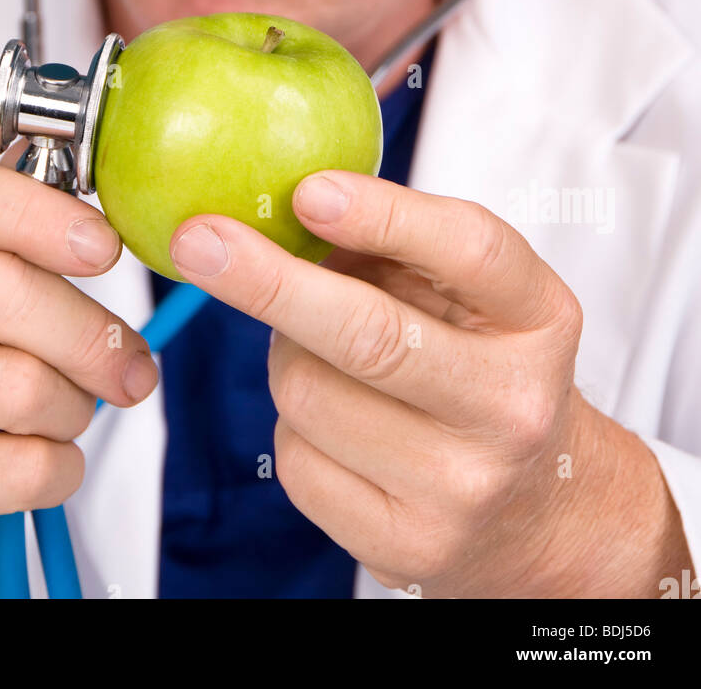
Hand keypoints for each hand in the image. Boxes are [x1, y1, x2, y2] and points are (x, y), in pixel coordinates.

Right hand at [0, 145, 156, 589]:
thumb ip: (17, 242)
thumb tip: (108, 235)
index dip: (43, 215)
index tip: (103, 247)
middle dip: (89, 333)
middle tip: (129, 363)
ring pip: (21, 386)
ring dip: (74, 406)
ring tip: (64, 410)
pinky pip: (21, 468)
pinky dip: (59, 468)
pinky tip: (41, 456)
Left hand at [168, 170, 592, 598]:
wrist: (533, 511)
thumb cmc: (478, 365)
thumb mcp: (471, 294)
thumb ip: (398, 245)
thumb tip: (283, 207)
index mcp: (539, 318)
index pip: (470, 250)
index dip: (385, 215)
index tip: (307, 191)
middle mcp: (513, 405)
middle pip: (369, 335)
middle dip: (268, 281)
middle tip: (198, 239)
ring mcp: (461, 486)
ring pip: (309, 394)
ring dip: (286, 355)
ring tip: (319, 351)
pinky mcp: (405, 546)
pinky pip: (295, 458)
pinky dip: (293, 423)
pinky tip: (335, 420)